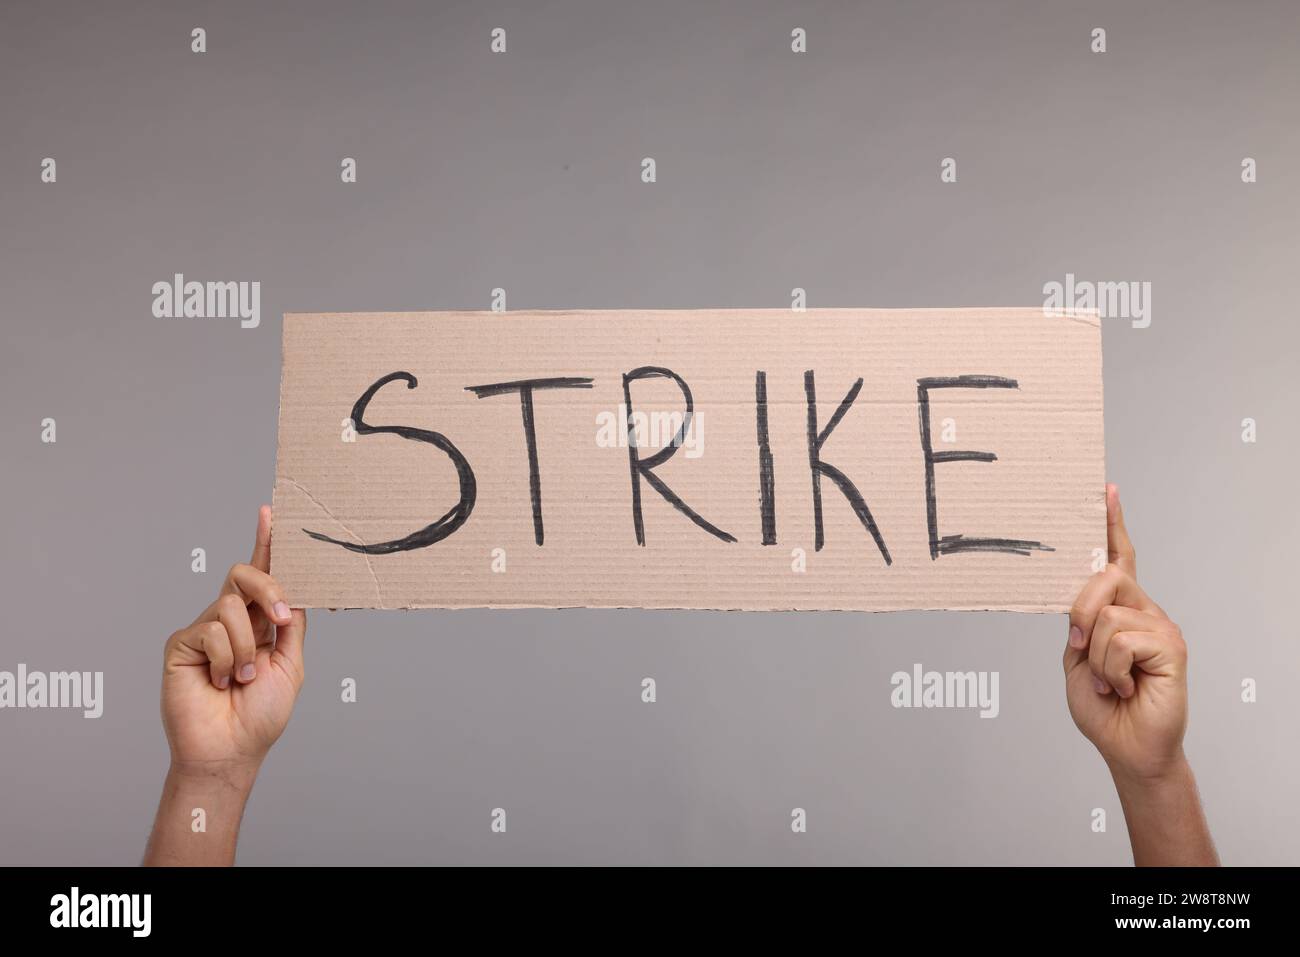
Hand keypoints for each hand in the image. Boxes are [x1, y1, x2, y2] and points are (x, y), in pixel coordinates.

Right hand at [161, 505, 306, 778]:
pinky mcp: (182, 642)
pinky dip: (227, 658)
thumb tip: (295, 588)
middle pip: (245, 574)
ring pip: (231, 605)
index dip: (268, 543)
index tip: (272, 511)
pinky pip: (211, 629)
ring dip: (247, 646)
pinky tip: (221, 681)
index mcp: (261, 622)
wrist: (230, 750)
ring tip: (243, 678)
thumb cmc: (261, 716)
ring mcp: (205, 629)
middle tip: (278, 621)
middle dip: (267, 588)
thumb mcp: (291, 664)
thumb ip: (292, 624)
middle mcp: (232, 619)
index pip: (265, 575)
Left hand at [1063, 485, 1215, 865]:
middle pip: (1104, 577)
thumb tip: (1084, 600)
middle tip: (1080, 648)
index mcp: (1119, 608)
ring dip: (1095, 657)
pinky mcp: (1172, 646)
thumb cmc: (1102, 706)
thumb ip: (1079, 621)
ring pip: (1106, 614)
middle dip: (1079, 611)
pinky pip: (1122, 639)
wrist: (1126, 747)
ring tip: (1110, 681)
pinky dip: (1111, 669)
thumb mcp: (1077, 657)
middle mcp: (1144, 609)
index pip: (1118, 557)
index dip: (1112, 523)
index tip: (1105, 488)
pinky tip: (1124, 687)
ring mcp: (1160, 626)